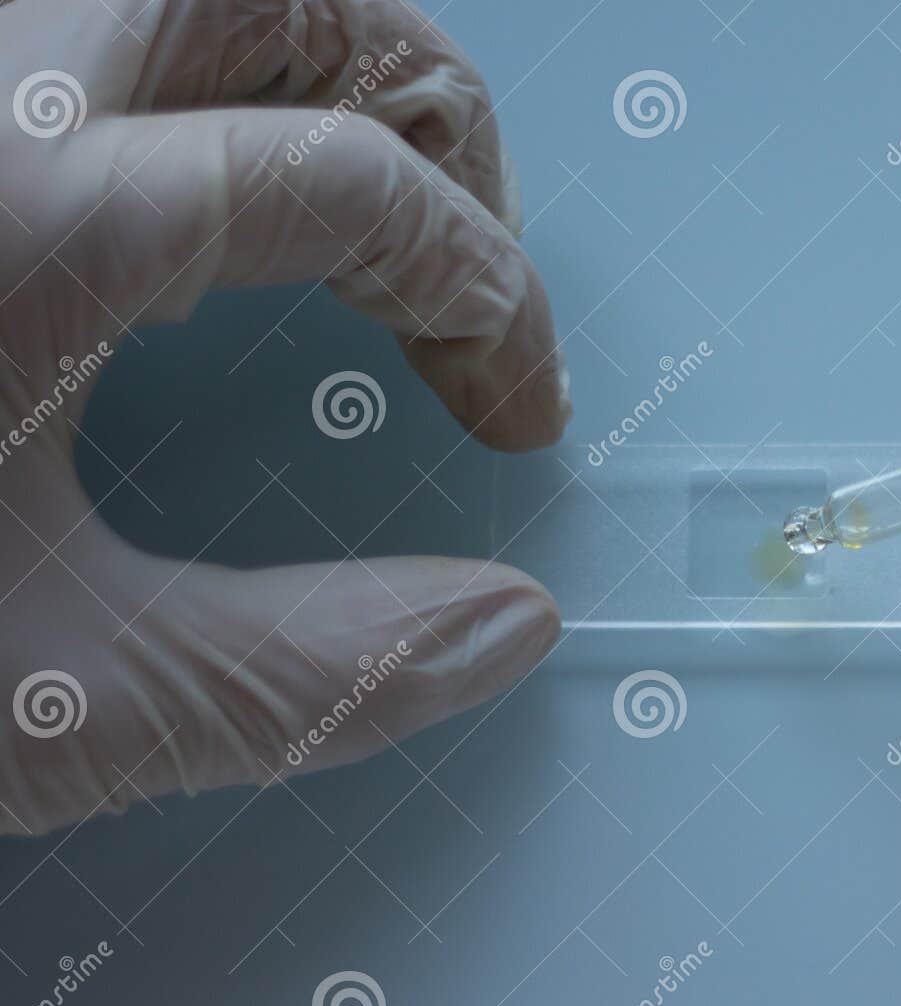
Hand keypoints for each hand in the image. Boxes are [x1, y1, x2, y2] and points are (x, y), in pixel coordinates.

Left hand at [0, 0, 567, 835]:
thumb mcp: (47, 699)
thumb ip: (310, 676)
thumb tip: (505, 629)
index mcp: (29, 223)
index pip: (358, 188)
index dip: (484, 298)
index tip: (508, 404)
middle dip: (433, 112)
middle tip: (466, 252)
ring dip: (311, 58)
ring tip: (358, 192)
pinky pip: (79, 28)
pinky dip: (188, 75)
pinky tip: (192, 187)